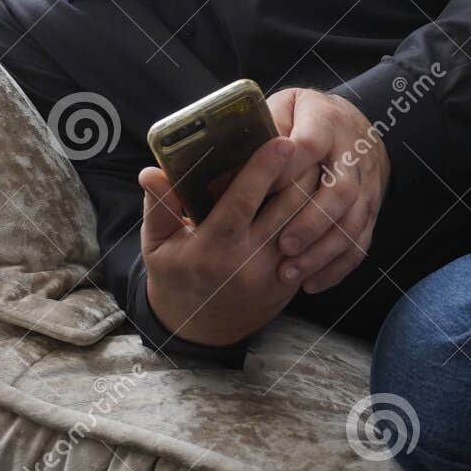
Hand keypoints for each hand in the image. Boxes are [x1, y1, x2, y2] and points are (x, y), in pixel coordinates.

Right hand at [140, 136, 314, 346]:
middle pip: (286, 209)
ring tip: (318, 161)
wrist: (201, 329)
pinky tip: (319, 194)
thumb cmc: (175, 275)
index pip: (243, 203)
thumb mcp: (157, 244)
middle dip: (301, 173)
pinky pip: (311, 245)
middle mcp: (246, 263)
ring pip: (306, 225)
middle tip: (310, 141)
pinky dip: (317, 218)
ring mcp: (272, 276)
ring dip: (315, 192)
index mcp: (211, 249)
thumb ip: (158, 206)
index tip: (282, 141)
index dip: (264, 170)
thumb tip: (150, 171)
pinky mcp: (289, 284)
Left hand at [267, 88, 388, 293]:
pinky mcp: (372, 207)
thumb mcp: (282, 107)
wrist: (352, 125)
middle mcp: (352, 150)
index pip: (310, 145)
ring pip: (353, 220)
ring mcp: (367, 181)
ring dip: (323, 250)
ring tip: (291, 272)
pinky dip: (338, 266)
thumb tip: (225, 153)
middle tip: (283, 245)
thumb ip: (261, 126)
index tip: (262, 193)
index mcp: (325, 119)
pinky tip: (312, 283)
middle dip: (311, 221)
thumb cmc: (302, 118)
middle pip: (341, 189)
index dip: (286, 170)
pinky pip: (361, 241)